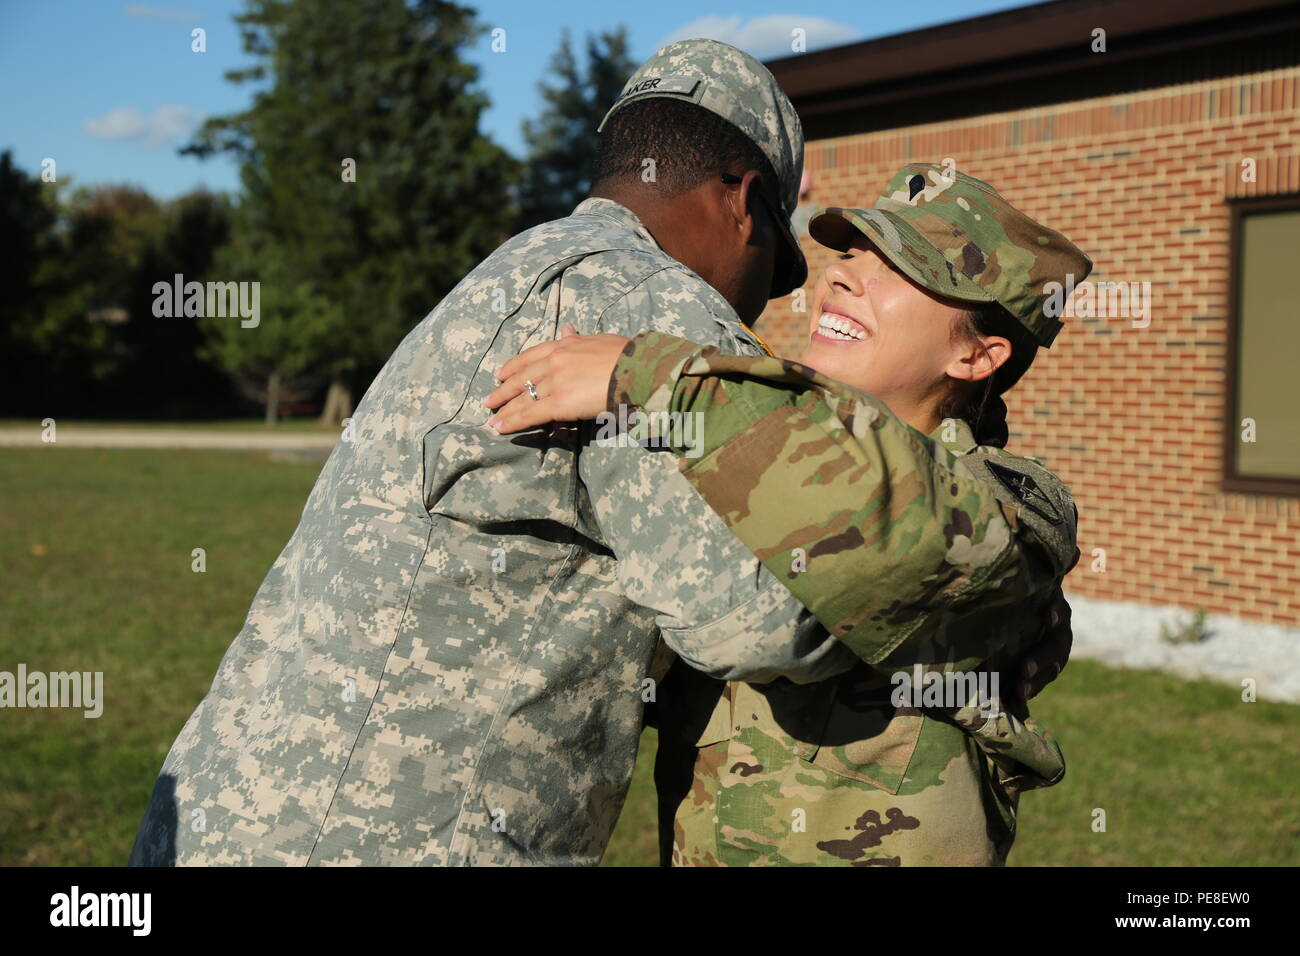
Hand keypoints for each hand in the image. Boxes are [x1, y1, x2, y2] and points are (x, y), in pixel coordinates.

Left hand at [485, 324, 630, 432]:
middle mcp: (555, 361)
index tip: (501, 374)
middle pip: (521, 378)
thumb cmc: (627, 356)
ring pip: (523, 398)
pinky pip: (530, 414)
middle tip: (489, 400)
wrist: (638, 370)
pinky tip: (501, 428)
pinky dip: (513, 422)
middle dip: (503, 391)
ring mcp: (555, 382)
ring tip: (492, 419)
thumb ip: (579, 339)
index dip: (513, 366)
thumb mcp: (599, 340)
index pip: (531, 355)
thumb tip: (567, 329)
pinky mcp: (559, 403)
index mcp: (565, 345)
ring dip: (505, 410)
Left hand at [1016, 588, 1072, 703]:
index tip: (1049, 618)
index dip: (1057, 614)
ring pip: (1050, 671)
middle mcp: (1058, 633)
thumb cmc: (1012, 596)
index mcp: (1053, 609)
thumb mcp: (1014, 595)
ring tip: (1019, 692)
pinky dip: (1027, 693)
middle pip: (1054, 647)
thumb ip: (1006, 596)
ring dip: (1035, 683)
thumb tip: (982, 585)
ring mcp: (1053, 653)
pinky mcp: (1042, 670)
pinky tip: (1015, 703)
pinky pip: (1038, 684)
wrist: (1014, 606)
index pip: (1061, 610)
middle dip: (1040, 659)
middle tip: (1024, 670)